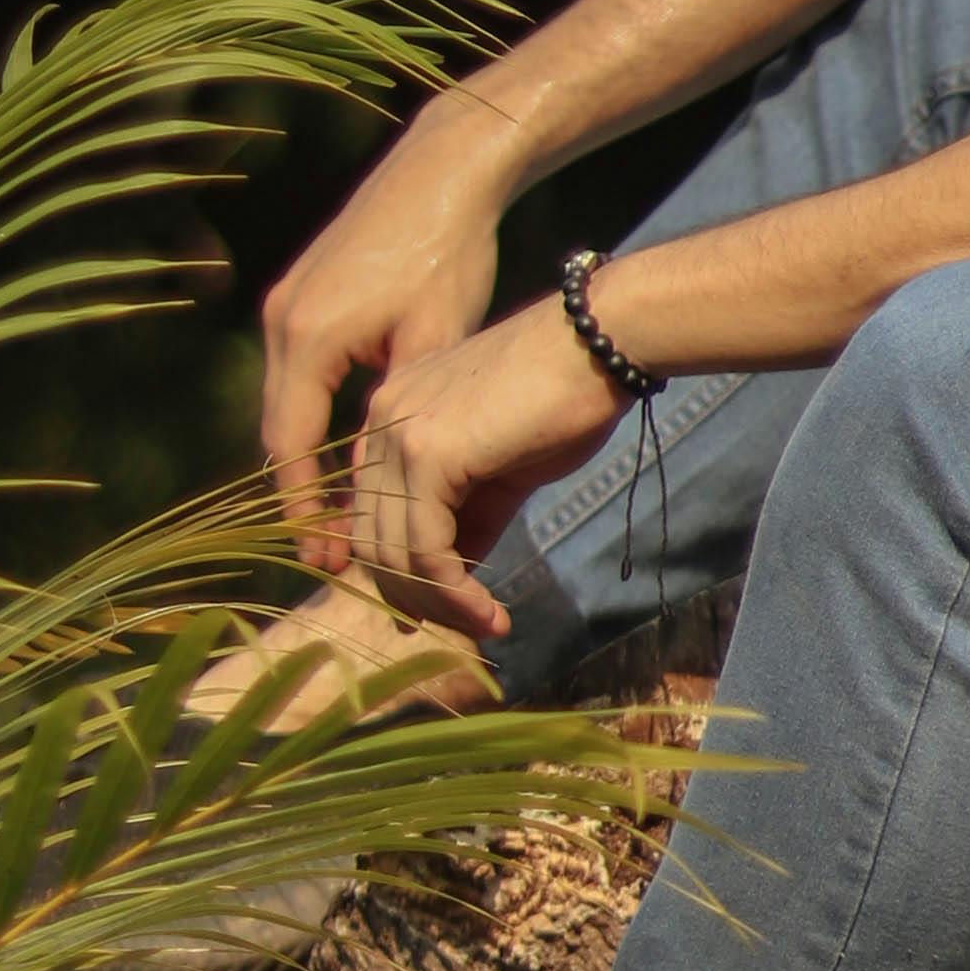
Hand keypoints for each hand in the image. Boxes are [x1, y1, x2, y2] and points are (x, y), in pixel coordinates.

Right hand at [257, 100, 518, 569]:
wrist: (439, 172)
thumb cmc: (449, 254)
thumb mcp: (435, 342)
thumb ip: (401, 412)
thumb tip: (383, 483)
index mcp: (311, 339)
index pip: (294, 449)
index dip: (307, 513)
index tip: (324, 563)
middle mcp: (282, 322)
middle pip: (280, 434)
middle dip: (304, 498)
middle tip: (330, 557)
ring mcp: (284, 305)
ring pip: (286, 406)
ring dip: (308, 460)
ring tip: (341, 518)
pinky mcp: (300, 294)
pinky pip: (296, 376)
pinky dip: (314, 419)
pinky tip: (345, 454)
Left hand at [346, 293, 626, 647]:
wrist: (598, 343)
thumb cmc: (563, 394)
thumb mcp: (504, 467)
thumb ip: (469, 514)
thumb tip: (455, 574)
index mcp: (390, 419)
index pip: (373, 514)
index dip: (404, 572)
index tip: (448, 609)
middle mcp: (378, 423)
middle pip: (372, 540)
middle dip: (417, 597)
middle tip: (468, 627)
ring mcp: (396, 436)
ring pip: (393, 553)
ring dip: (441, 605)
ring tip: (487, 625)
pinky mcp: (426, 454)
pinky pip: (426, 549)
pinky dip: (456, 593)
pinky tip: (490, 612)